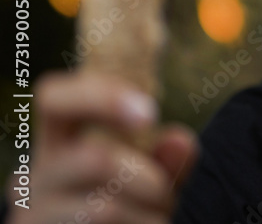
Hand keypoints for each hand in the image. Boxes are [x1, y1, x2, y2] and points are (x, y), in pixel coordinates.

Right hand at [5, 70, 198, 223]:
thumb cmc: (124, 214)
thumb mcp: (146, 182)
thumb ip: (165, 162)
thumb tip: (180, 141)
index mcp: (58, 146)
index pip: (55, 100)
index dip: (101, 98)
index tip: (150, 115)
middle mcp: (36, 176)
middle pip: (96, 160)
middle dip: (151, 181)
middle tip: (168, 199)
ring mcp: (33, 213)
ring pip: (105, 209)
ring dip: (150, 215)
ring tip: (159, 220)